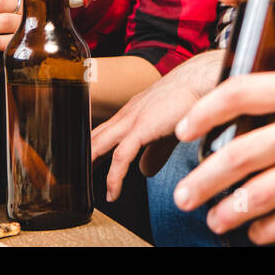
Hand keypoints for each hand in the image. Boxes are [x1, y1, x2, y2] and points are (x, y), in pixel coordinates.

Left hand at [90, 49, 223, 201]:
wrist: (201, 81)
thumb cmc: (189, 99)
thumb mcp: (168, 130)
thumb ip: (155, 151)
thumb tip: (145, 171)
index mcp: (131, 112)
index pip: (101, 133)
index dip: (90, 151)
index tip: (85, 168)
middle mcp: (126, 115)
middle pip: (94, 138)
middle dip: (82, 159)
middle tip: (74, 179)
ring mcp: (131, 120)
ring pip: (98, 146)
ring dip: (89, 168)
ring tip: (83, 190)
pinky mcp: (141, 129)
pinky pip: (120, 157)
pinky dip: (113, 178)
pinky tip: (112, 192)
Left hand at [173, 67, 274, 243]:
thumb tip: (272, 107)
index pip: (240, 92)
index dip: (204, 112)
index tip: (184, 128)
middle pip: (239, 153)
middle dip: (203, 179)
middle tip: (183, 194)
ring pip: (260, 192)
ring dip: (228, 211)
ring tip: (214, 219)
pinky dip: (268, 229)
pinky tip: (258, 233)